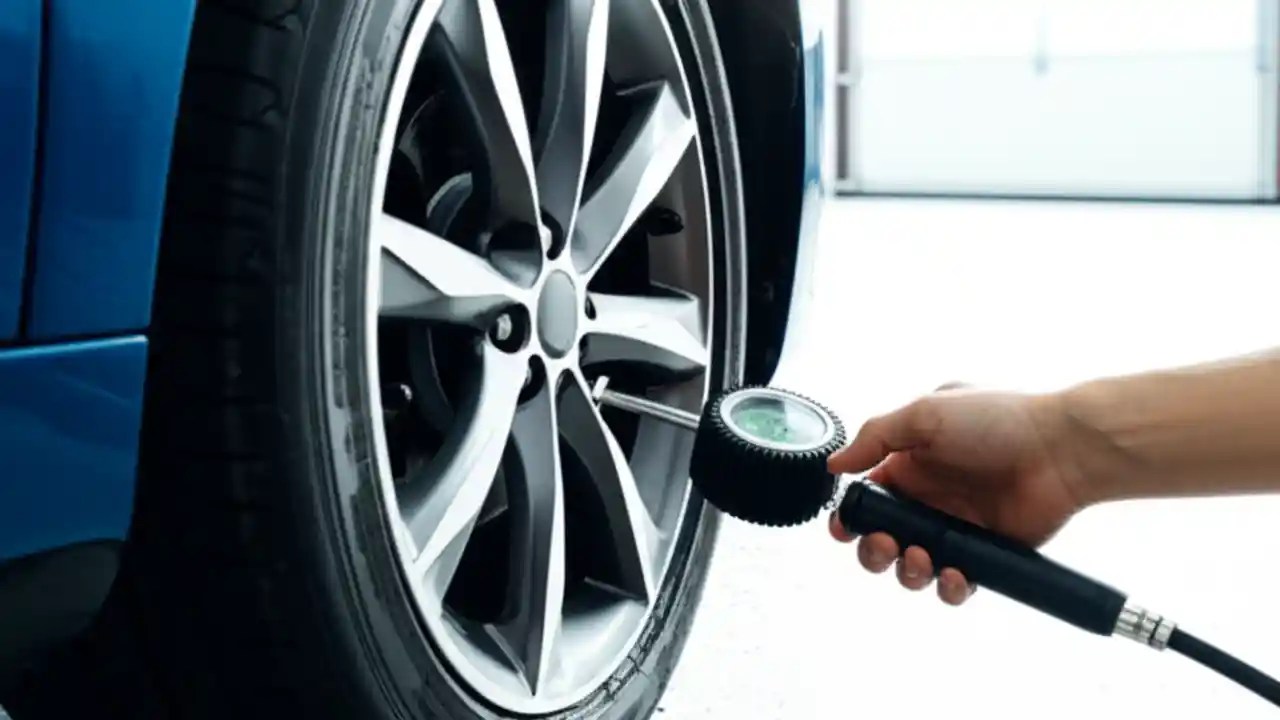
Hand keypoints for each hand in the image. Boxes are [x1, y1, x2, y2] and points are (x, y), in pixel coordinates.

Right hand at [825, 383, 1089, 605]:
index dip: (850, 518)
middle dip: (874, 550)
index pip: (866, 499)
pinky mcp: (985, 554)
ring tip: (922, 558)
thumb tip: (834, 465)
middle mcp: (929, 499)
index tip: (844, 529)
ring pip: (913, 566)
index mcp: (910, 464)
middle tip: (887, 544)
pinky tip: (955, 574)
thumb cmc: (999, 420)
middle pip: (882, 539)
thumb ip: (874, 437)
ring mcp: (956, 528)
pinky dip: (948, 587)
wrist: (1061, 449)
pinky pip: (955, 582)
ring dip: (906, 571)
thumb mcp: (924, 413)